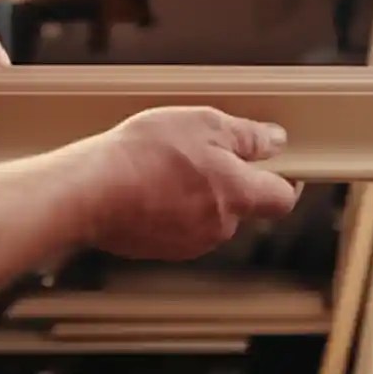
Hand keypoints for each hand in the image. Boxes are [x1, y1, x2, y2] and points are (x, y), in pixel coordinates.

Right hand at [66, 107, 297, 260]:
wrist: (88, 192)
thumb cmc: (144, 155)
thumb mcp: (205, 125)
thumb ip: (247, 136)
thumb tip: (275, 141)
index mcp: (239, 196)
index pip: (282, 198)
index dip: (284, 179)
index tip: (275, 163)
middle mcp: (220, 228)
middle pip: (243, 205)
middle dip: (231, 180)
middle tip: (204, 150)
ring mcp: (189, 242)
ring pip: (209, 215)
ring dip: (199, 193)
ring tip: (169, 164)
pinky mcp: (159, 249)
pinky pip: (179, 225)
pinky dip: (172, 207)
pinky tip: (150, 184)